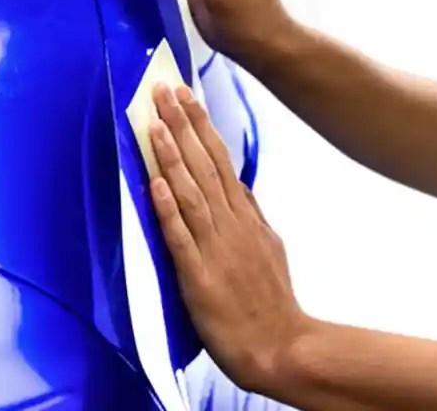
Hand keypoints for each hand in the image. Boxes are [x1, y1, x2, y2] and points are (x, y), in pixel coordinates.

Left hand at [147, 82, 312, 393]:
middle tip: (163, 89)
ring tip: (154, 123)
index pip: (220, 160)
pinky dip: (167, 208)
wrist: (282, 348)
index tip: (185, 94)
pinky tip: (155, 182)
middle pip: (204, 166)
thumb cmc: (271, 302)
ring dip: (171, 156)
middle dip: (182, 125)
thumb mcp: (269, 246)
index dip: (200, 125)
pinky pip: (180, 237)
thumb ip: (251, 215)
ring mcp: (216, 249)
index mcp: (245, 217)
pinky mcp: (199, 277)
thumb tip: (239, 185)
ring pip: (190, 192)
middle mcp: (231, 225)